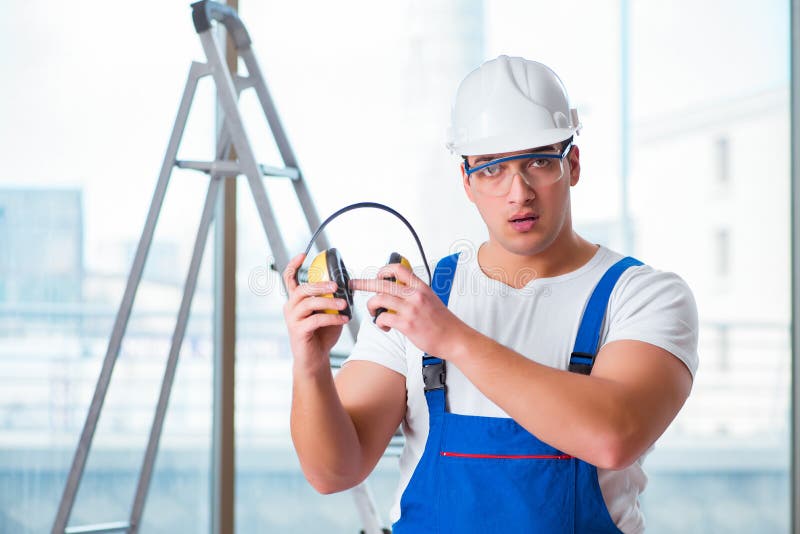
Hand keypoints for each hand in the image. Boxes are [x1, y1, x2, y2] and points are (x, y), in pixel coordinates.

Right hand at [282, 253, 349, 373]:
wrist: (315, 359)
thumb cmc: (323, 333)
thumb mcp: (330, 312)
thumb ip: (333, 299)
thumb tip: (348, 285)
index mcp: (296, 300)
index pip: (289, 278)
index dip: (294, 264)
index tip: (303, 253)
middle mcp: (291, 307)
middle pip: (302, 289)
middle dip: (320, 285)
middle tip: (337, 286)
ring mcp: (293, 319)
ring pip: (309, 303)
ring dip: (329, 302)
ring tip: (344, 303)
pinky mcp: (298, 331)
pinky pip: (316, 319)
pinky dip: (332, 317)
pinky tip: (345, 319)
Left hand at [349, 263, 463, 356]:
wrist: (454, 338)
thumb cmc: (443, 322)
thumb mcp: (431, 300)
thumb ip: (414, 294)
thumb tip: (397, 293)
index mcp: (421, 287)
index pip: (399, 269)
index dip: (384, 270)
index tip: (377, 275)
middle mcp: (415, 295)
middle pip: (383, 283)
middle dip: (364, 283)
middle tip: (354, 284)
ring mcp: (411, 309)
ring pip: (379, 299)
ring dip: (371, 306)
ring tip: (374, 312)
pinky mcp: (407, 324)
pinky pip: (383, 318)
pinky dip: (379, 323)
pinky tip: (385, 326)